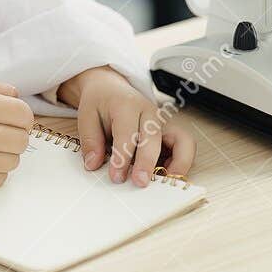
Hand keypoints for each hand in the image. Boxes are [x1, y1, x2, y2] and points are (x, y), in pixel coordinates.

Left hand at [58, 66, 195, 187]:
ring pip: (183, 140)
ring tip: (164, 182)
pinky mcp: (170, 133)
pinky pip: (184, 148)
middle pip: (155, 138)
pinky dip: (181, 164)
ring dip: (178, 164)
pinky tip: (166, 176)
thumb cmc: (101, 103)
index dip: (122, 157)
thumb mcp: (86, 116)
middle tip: (139, 182)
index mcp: (127, 105)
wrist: (112, 89)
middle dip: (148, 162)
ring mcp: (163, 123)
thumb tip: (93, 164)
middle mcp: (150, 113)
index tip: (116, 176)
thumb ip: (90, 140)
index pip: (127, 132)